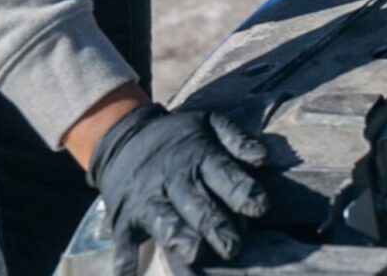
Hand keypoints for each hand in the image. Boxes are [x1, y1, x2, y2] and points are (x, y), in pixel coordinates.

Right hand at [88, 103, 268, 275]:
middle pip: (196, 204)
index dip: (242, 190)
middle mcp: (172, 180)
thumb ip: (237, 140)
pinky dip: (127, 264)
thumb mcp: (210, 124)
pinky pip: (124, 244)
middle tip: (233, 247)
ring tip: (194, 255)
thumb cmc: (179, 138)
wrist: (123, 138)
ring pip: (163, 222)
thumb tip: (263, 158)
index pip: (224, 173)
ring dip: (178, 238)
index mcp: (198, 156)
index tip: (260, 207)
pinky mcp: (124, 220)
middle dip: (215, 225)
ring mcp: (145, 201)